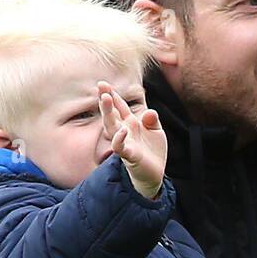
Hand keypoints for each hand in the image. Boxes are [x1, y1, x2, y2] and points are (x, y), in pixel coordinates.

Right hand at [97, 81, 166, 198]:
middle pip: (112, 113)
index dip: (112, 95)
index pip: (119, 106)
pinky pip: (120, 147)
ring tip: (105, 98)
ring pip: (112, 127)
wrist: (154, 173)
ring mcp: (124, 142)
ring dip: (108, 113)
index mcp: (130, 123)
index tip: (103, 84)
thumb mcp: (156, 130)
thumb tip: (150, 112)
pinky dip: (119, 139)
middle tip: (101, 85)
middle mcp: (124, 131)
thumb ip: (152, 120)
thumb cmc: (152, 151)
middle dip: (105, 99)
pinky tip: (122, 130)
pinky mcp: (129, 155)